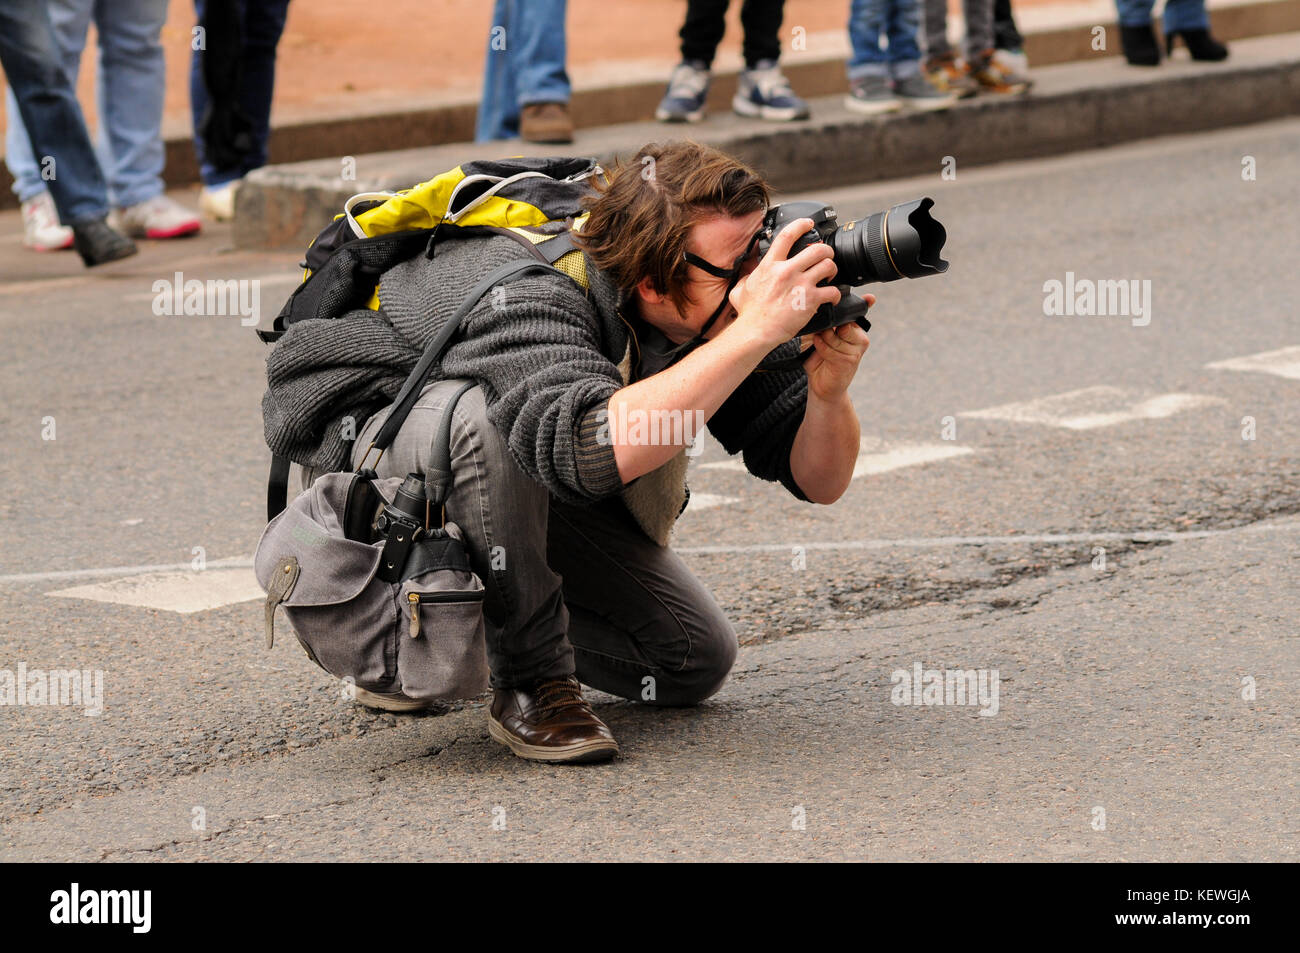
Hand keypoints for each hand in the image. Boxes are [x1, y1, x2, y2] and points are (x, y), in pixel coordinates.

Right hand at [727, 219, 841, 348]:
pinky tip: (832, 298)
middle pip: (817, 249)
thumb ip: (747, 277)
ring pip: (828, 265)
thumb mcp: (741, 288)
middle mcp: (787, 271)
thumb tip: (747, 273)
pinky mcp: (810, 300)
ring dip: (832, 270)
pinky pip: (832, 291)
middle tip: (825, 257)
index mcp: (770, 265)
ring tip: (830, 276)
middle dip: (826, 251)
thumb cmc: (749, 314)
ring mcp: (800, 285)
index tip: (809, 223)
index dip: (801, 224)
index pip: (788, 235)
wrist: (756, 331)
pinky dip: (835, 294)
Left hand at [801, 303, 872, 402]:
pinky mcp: (849, 361)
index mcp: (856, 329)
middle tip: (820, 333)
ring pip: (834, 336)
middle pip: (843, 322)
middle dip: (828, 326)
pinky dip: (821, 348)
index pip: (853, 312)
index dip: (846, 308)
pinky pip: (831, 349)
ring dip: (822, 339)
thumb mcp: (820, 336)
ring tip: (818, 343)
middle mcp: (860, 338)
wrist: (821, 385)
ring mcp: (856, 350)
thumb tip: (819, 306)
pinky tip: (818, 349)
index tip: (853, 301)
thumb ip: (824, 323)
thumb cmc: (820, 358)